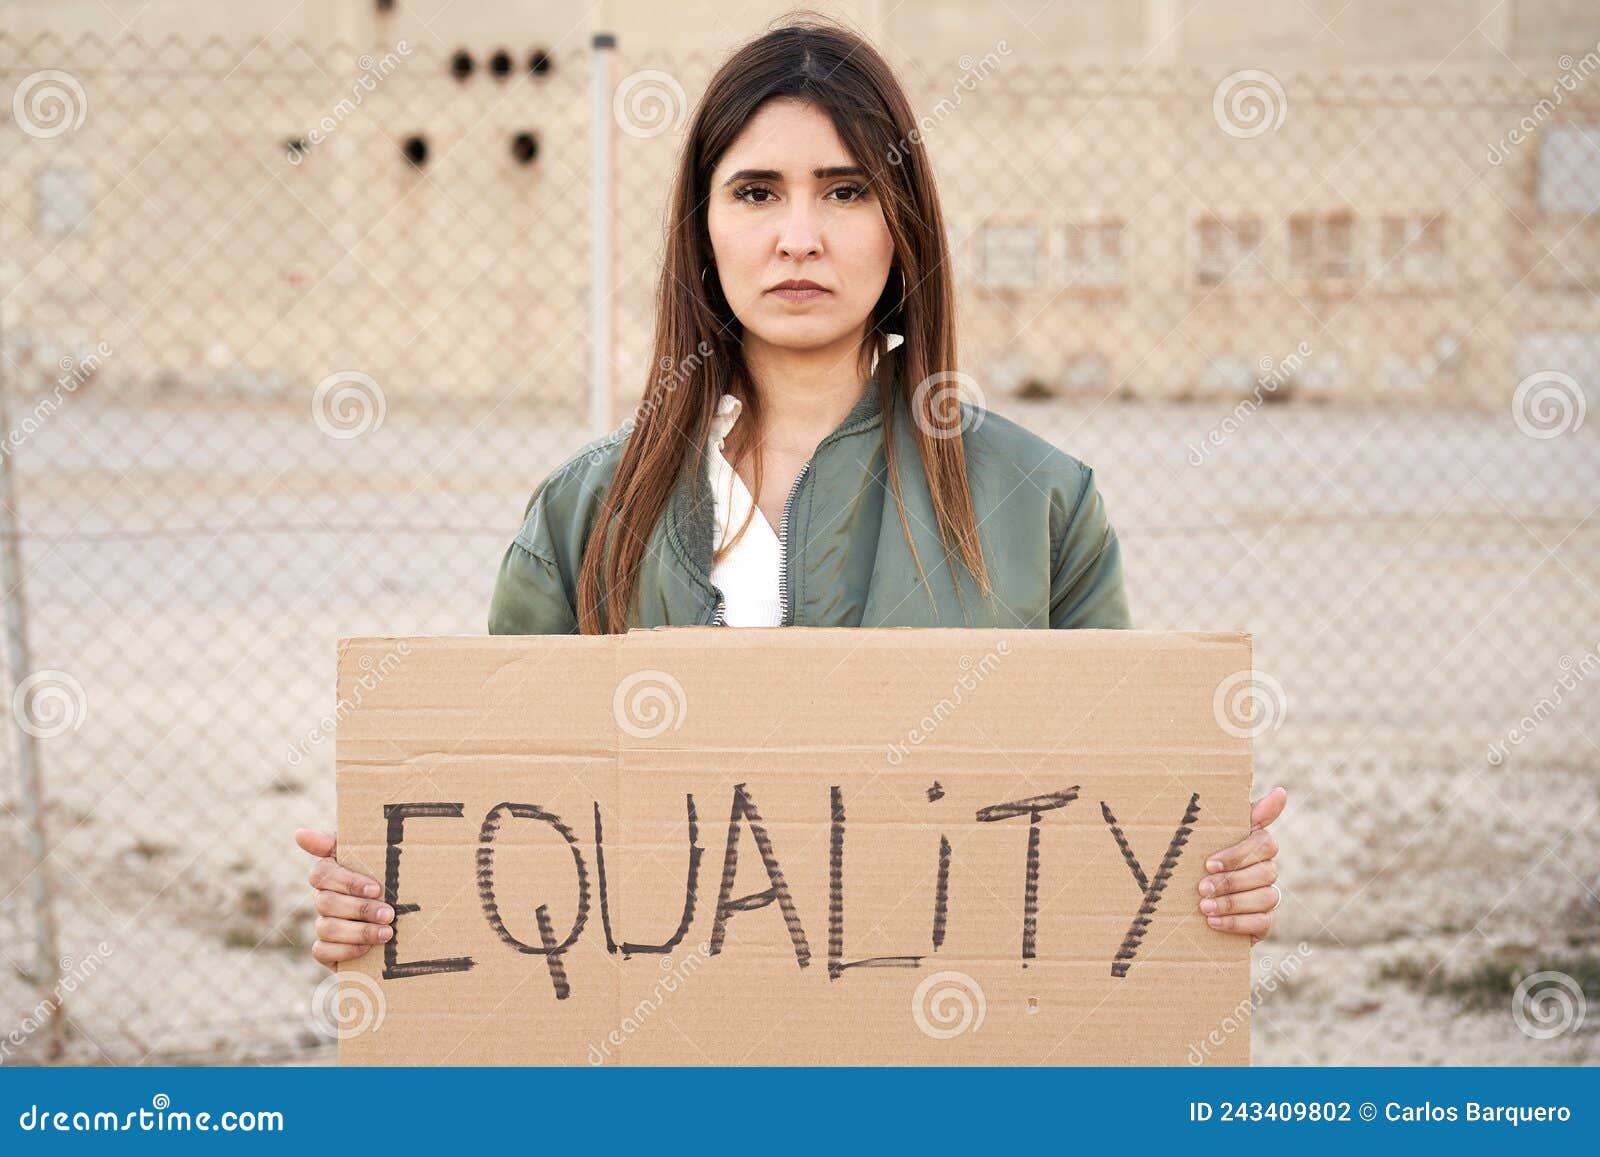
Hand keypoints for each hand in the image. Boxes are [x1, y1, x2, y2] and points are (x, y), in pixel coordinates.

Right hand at [294, 828, 392, 969]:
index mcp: (331, 874)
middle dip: (360, 910)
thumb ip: (338, 843)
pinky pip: (321, 951)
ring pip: (327, 928)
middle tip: (389, 914)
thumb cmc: (387, 878)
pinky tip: (368, 949)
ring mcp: (323, 924)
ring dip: (359, 931)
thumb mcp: (374, 856)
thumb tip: (299, 834)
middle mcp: (323, 899)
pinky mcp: (326, 949)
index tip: (375, 889)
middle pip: (326, 903)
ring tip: (387, 933)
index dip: (348, 882)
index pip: (321, 874)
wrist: (408, 918)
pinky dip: (345, 951)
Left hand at [1197, 786, 1285, 943]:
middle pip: (1265, 873)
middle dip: (1231, 882)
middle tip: (1202, 888)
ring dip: (1232, 903)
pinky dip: (1236, 923)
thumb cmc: (1202, 857)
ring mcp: (1268, 896)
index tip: (1209, 863)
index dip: (1238, 855)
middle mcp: (1267, 869)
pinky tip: (1213, 922)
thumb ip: (1247, 814)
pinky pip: (1262, 923)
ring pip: (1265, 898)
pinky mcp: (1264, 922)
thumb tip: (1282, 791)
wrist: (1188, 902)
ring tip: (1204, 907)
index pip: (1264, 844)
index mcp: (1257, 845)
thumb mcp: (1215, 834)